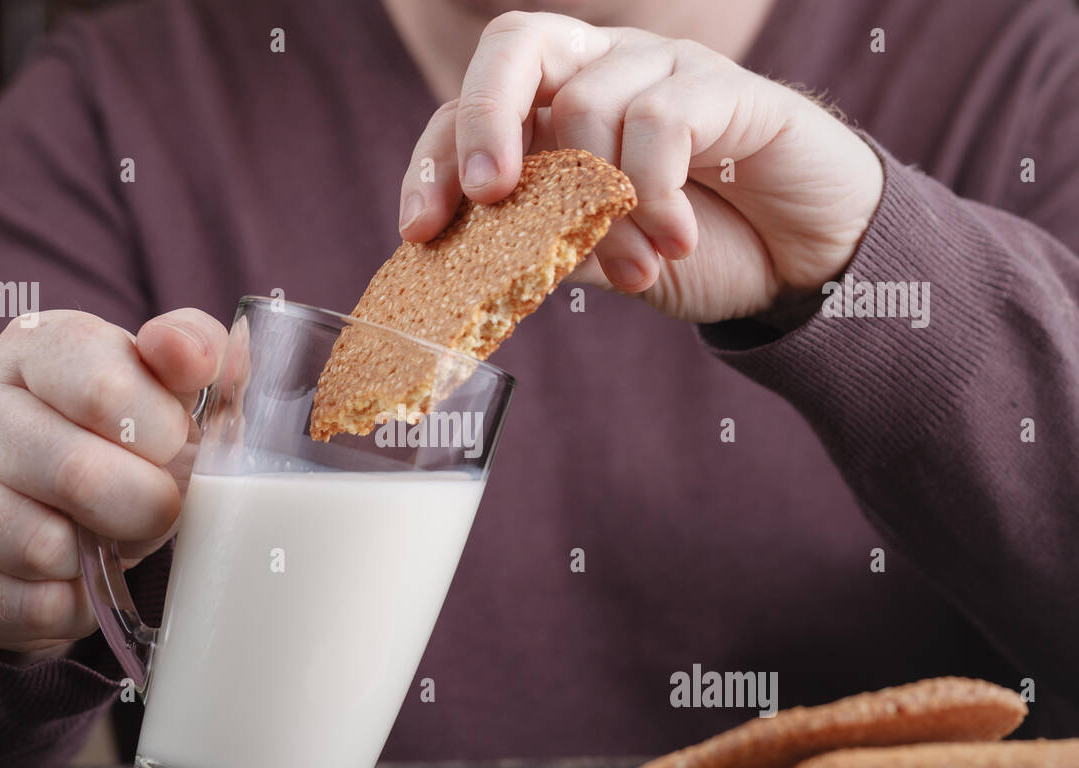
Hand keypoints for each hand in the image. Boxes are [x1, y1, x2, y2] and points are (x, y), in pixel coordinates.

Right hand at [0, 309, 225, 654]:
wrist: (32, 505)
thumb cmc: (117, 438)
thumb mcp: (162, 383)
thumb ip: (193, 351)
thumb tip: (188, 353)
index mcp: (32, 346)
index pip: (104, 390)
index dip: (163, 434)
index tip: (172, 445)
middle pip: (79, 475)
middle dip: (145, 507)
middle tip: (156, 508)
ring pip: (45, 547)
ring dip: (100, 557)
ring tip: (103, 537)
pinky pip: (30, 605)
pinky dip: (72, 604)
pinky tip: (69, 576)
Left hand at [397, 11, 883, 323]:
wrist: (802, 264)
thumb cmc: (694, 251)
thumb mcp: (599, 260)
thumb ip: (538, 247)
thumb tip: (464, 262)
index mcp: (559, 106)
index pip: (471, 106)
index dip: (435, 160)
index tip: (421, 229)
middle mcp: (605, 69)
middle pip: (516, 45)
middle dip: (485, 119)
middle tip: (491, 195)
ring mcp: (666, 70)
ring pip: (590, 103)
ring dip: (599, 208)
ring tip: (631, 268)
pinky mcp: (728, 89)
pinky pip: (663, 121)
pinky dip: (654, 195)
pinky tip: (674, 241)